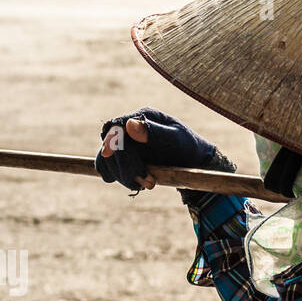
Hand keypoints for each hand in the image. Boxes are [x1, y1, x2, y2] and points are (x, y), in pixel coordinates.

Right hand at [95, 107, 234, 192]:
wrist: (194, 163)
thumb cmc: (189, 148)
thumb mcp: (176, 139)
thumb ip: (154, 132)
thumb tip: (130, 125)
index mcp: (142, 116)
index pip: (116, 127)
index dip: (112, 142)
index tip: (112, 157)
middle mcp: (130, 127)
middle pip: (111, 146)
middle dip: (126, 167)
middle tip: (149, 183)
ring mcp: (125, 143)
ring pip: (107, 159)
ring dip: (123, 176)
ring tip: (147, 184)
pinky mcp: (124, 158)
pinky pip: (108, 167)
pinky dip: (117, 177)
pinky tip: (136, 183)